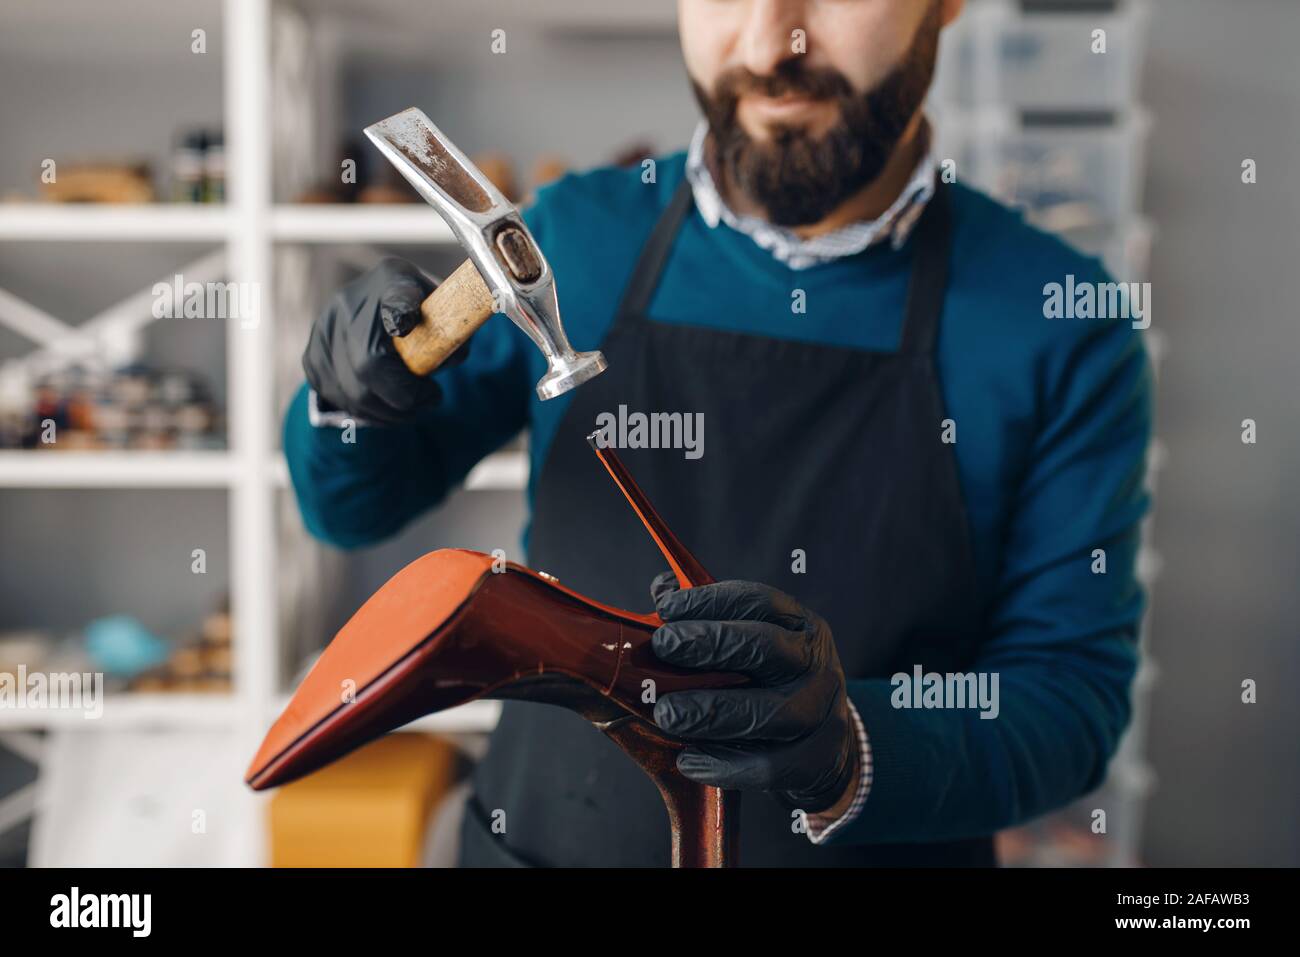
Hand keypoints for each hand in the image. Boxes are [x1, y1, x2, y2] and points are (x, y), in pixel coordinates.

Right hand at [302, 257, 464, 424]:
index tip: (406, 323)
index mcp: (393, 283)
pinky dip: (366, 411)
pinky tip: (384, 405)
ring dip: (388, 412)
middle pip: (369, 365)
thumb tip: (447, 358)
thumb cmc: (418, 312)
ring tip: (411, 407)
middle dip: (404, 397)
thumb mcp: (442, 311)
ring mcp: (325, 329)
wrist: (375, 301)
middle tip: (428, 401)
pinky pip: (337, 398)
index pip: (396, 297)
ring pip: (353, 392)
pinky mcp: (312, 355)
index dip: (400, 310)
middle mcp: (350, 303)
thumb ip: (452, 332)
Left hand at [649, 573, 858, 813]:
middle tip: (662, 647)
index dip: (709, 601)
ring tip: (667, 715)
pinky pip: (769, 765)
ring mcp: (822, 712)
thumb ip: (710, 617)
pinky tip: (688, 760)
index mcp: (799, 625)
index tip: (665, 609)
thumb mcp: (753, 642)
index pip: (758, 601)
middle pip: (765, 647)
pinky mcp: (817, 759)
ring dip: (711, 712)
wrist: (826, 744)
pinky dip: (724, 764)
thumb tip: (663, 588)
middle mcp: (816, 663)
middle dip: (709, 644)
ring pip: (769, 712)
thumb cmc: (772, 683)